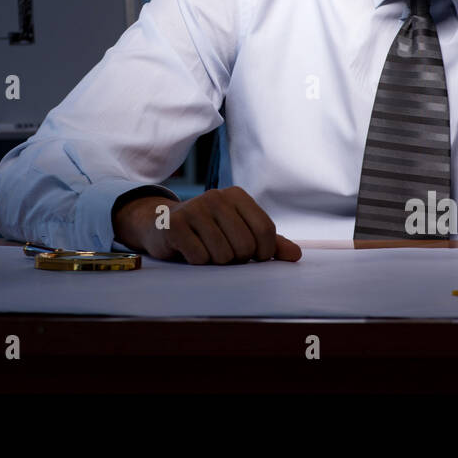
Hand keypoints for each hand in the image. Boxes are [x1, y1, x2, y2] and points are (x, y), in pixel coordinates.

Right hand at [112, 187, 302, 264]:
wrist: (161, 225)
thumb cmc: (208, 231)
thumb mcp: (239, 232)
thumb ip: (269, 243)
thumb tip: (296, 255)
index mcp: (236, 195)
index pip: (265, 230)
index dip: (263, 252)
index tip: (253, 257)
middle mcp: (216, 196)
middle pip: (245, 245)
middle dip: (237, 259)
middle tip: (222, 251)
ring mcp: (194, 208)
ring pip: (223, 255)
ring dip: (216, 262)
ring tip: (205, 249)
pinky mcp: (174, 224)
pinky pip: (200, 258)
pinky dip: (197, 262)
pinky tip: (189, 250)